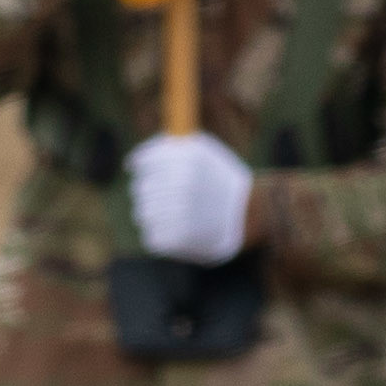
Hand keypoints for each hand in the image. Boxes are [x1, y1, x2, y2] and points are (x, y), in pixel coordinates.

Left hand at [125, 131, 252, 264]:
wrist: (248, 213)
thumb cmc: (221, 178)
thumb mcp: (203, 150)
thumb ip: (171, 146)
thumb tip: (137, 158)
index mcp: (187, 159)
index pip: (144, 162)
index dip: (138, 165)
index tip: (136, 169)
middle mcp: (183, 184)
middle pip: (141, 188)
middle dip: (146, 189)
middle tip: (160, 193)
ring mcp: (181, 212)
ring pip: (143, 213)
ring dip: (151, 212)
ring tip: (168, 211)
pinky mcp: (180, 239)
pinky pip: (152, 236)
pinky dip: (159, 233)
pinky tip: (175, 228)